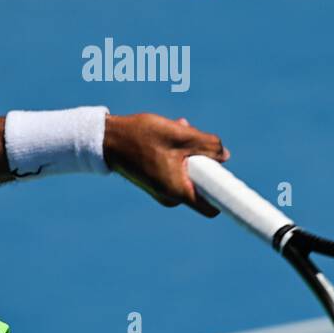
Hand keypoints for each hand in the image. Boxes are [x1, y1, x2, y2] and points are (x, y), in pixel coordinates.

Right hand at [103, 113, 227, 216]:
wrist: (106, 139)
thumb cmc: (142, 137)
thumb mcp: (181, 134)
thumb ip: (208, 145)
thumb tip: (225, 156)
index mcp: (178, 191)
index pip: (213, 205)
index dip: (224, 191)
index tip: (226, 173)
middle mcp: (170, 197)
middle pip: (202, 182)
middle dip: (203, 158)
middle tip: (193, 137)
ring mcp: (162, 190)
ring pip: (189, 172)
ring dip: (190, 150)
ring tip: (179, 127)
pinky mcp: (156, 181)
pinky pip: (176, 170)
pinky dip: (178, 153)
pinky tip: (171, 133)